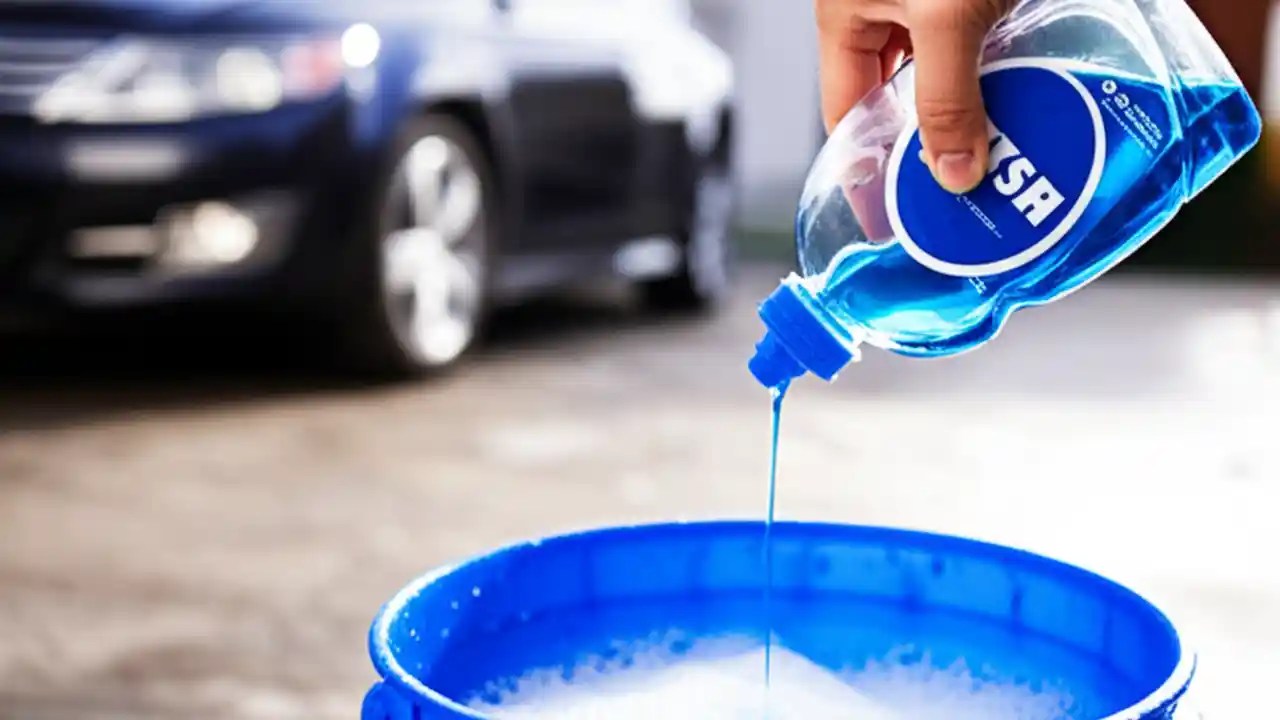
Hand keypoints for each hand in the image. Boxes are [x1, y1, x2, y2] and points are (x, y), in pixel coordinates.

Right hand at [817, 0, 1016, 192]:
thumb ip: (946, 95)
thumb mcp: (946, 16)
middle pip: (894, 97)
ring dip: (968, 109)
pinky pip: (977, 49)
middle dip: (925, 139)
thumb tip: (952, 170)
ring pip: (941, 74)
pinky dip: (997, 77)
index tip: (889, 210)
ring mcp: (929, 1)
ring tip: (994, 148)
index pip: (846, 111)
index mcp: (846, 13)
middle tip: (955, 185)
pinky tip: (1022, 100)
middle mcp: (882, 9)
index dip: (866, 163)